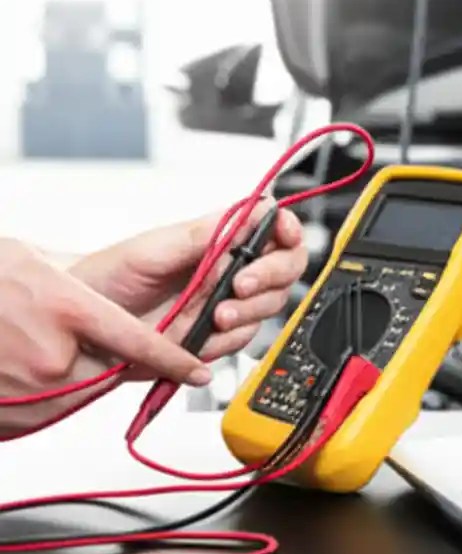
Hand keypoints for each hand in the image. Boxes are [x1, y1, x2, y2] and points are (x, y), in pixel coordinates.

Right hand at [0, 239, 210, 435]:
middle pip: (110, 371)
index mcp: (66, 312)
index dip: (177, 357)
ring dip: (70, 375)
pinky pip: (44, 409)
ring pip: (79, 392)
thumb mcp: (26, 260)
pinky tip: (14, 367)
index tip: (200, 367)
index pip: (142, 343)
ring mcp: (30, 393)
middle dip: (104, 358)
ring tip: (30, 347)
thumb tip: (101, 302)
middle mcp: (54, 357)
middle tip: (69, 338)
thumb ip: (72, 283)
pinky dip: (39, 393)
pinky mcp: (11, 419)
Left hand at [70, 200, 307, 379]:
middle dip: (269, 277)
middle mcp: (228, 271)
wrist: (82, 328)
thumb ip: (206, 234)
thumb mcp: (153, 249)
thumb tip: (251, 212)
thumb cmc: (105, 279)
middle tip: (241, 285)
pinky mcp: (216, 338)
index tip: (283, 235)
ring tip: (215, 315)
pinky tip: (202, 336)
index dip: (288, 230)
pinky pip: (242, 341)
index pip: (273, 228)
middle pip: (284, 269)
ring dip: (247, 313)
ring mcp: (225, 304)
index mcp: (218, 240)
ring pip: (268, 307)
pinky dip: (226, 341)